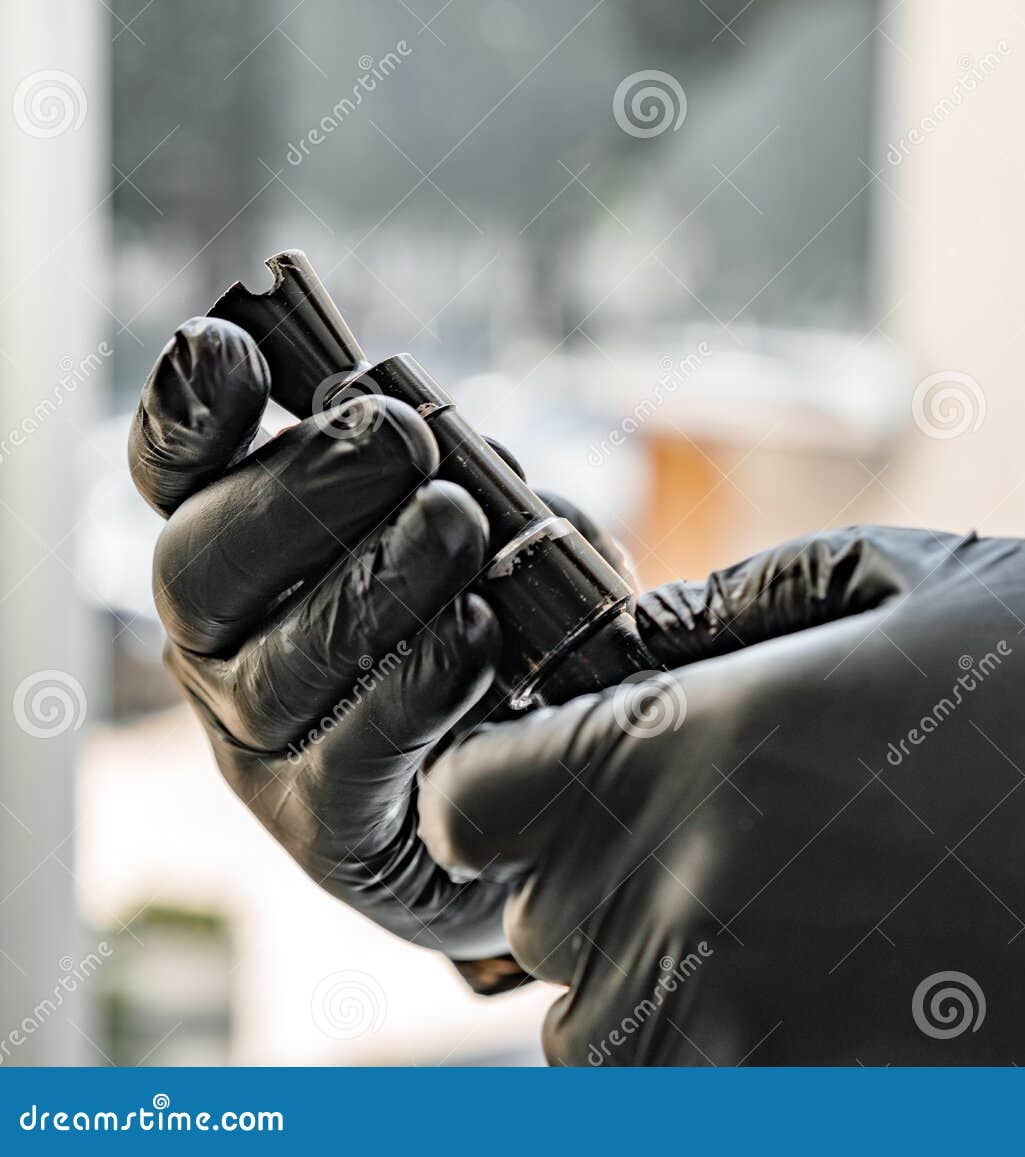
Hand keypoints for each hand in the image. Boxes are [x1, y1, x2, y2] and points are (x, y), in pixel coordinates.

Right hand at [128, 317, 624, 971]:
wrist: (547, 804)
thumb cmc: (512, 644)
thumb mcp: (501, 541)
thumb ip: (474, 485)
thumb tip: (458, 441)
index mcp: (250, 561)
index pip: (181, 483)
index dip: (187, 415)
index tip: (229, 347)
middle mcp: (228, 649)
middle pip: (201, 567)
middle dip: (302, 487)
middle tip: (400, 434)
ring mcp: (266, 747)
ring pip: (272, 667)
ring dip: (370, 582)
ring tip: (456, 520)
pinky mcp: (328, 831)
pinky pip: (351, 759)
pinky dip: (413, 687)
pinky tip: (476, 636)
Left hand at [418, 526, 1024, 1063]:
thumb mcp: (943, 580)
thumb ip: (759, 594)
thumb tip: (645, 636)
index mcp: (713, 741)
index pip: (477, 801)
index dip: (498, 793)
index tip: (549, 790)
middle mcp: (697, 892)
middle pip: (540, 920)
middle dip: (605, 880)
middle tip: (717, 849)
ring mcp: (746, 1026)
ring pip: (596, 1035)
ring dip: (651, 988)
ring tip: (776, 936)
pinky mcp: (811, 1106)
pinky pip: (680, 1093)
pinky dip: (715, 1056)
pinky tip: (821, 1000)